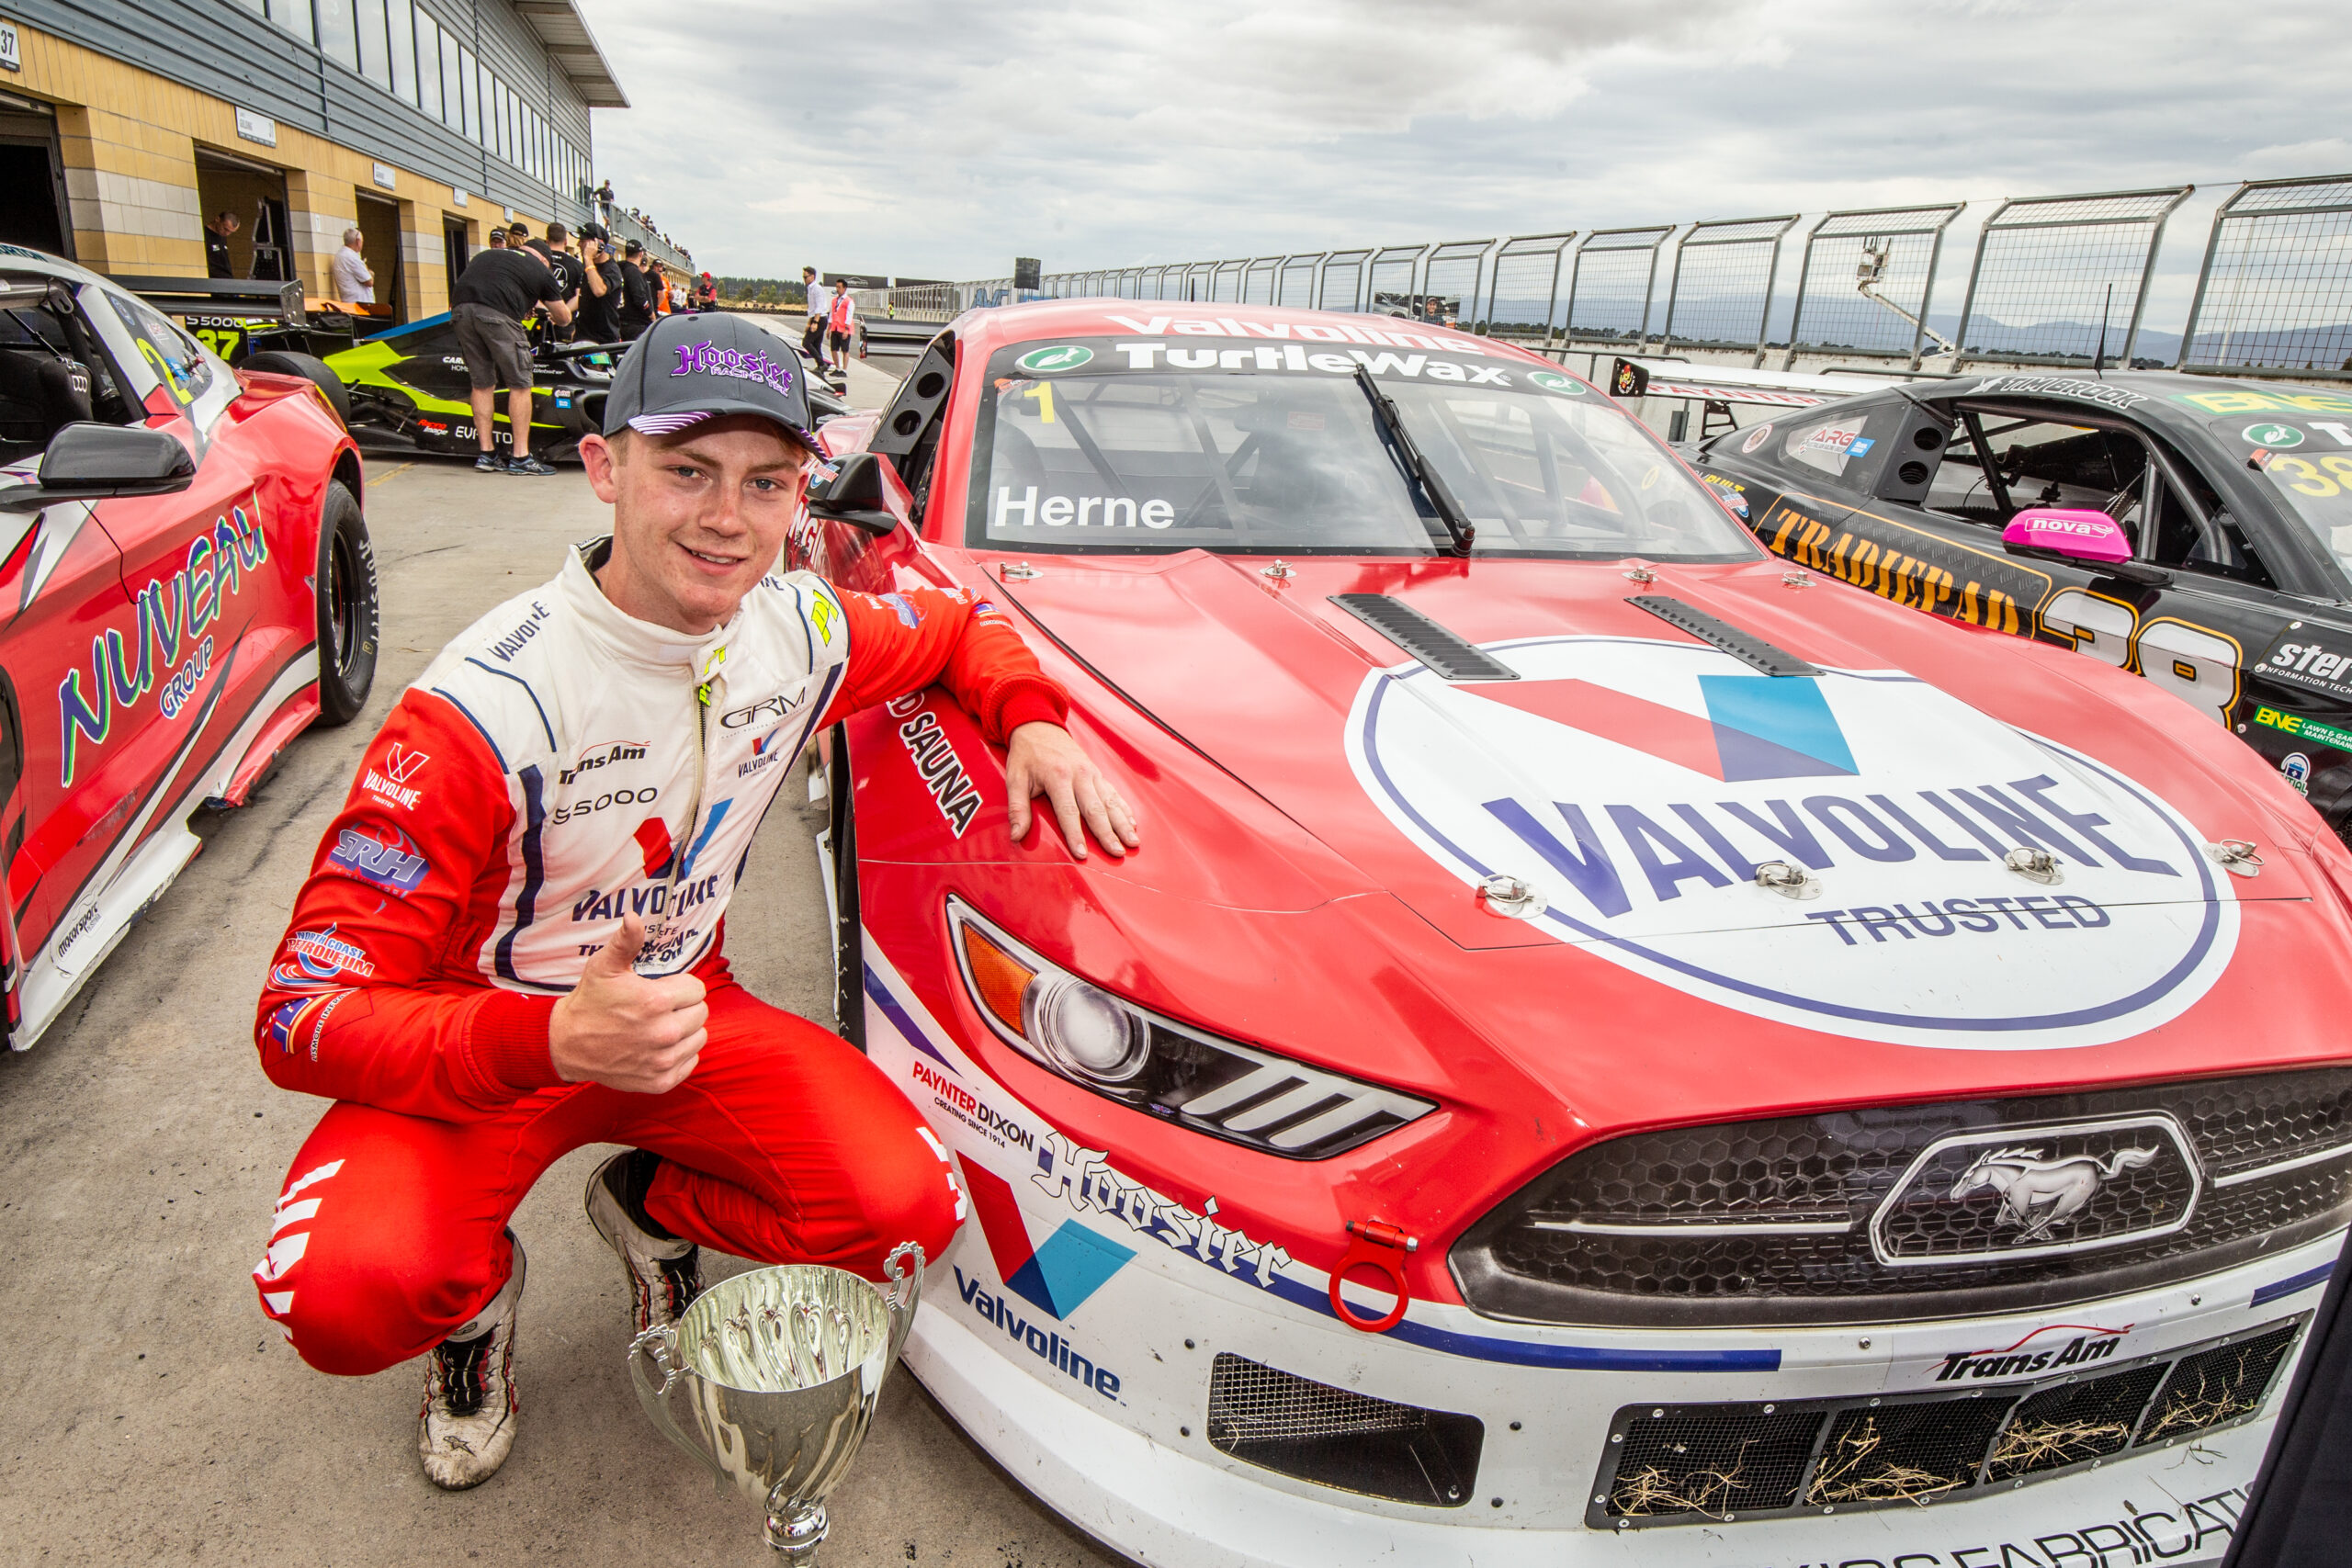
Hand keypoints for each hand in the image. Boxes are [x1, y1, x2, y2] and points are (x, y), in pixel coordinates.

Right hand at [548, 915, 708, 1092]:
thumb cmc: (589, 1002)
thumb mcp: (604, 966)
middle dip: (683, 1007)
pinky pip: (690, 1063)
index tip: (661, 990)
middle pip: (700, 1013)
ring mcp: (662, 1060)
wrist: (567, 1044)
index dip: (680, 987)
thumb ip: (626, 941)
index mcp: (655, 1002)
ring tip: (658, 1026)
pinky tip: (659, 1047)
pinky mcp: (659, 1081)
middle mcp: (663, 1033)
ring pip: (699, 1038)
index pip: (697, 990)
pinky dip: (680, 1055)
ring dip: (684, 1031)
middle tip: (658, 1009)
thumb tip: (634, 917)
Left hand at [1005, 722, 1139, 859]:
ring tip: (1133, 842)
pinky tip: (1133, 823)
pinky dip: (1124, 809)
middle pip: (1096, 809)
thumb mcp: (1014, 778)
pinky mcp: (1097, 773)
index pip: (1068, 812)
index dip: (1075, 835)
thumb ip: (1017, 808)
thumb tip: (1016, 835)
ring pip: (1110, 802)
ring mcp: (1091, 773)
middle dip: (1108, 834)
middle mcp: (1079, 774)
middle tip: (1117, 853)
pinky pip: (1114, 793)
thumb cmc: (1026, 755)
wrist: (1039, 726)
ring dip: (1123, 824)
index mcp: (1058, 776)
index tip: (1082, 855)